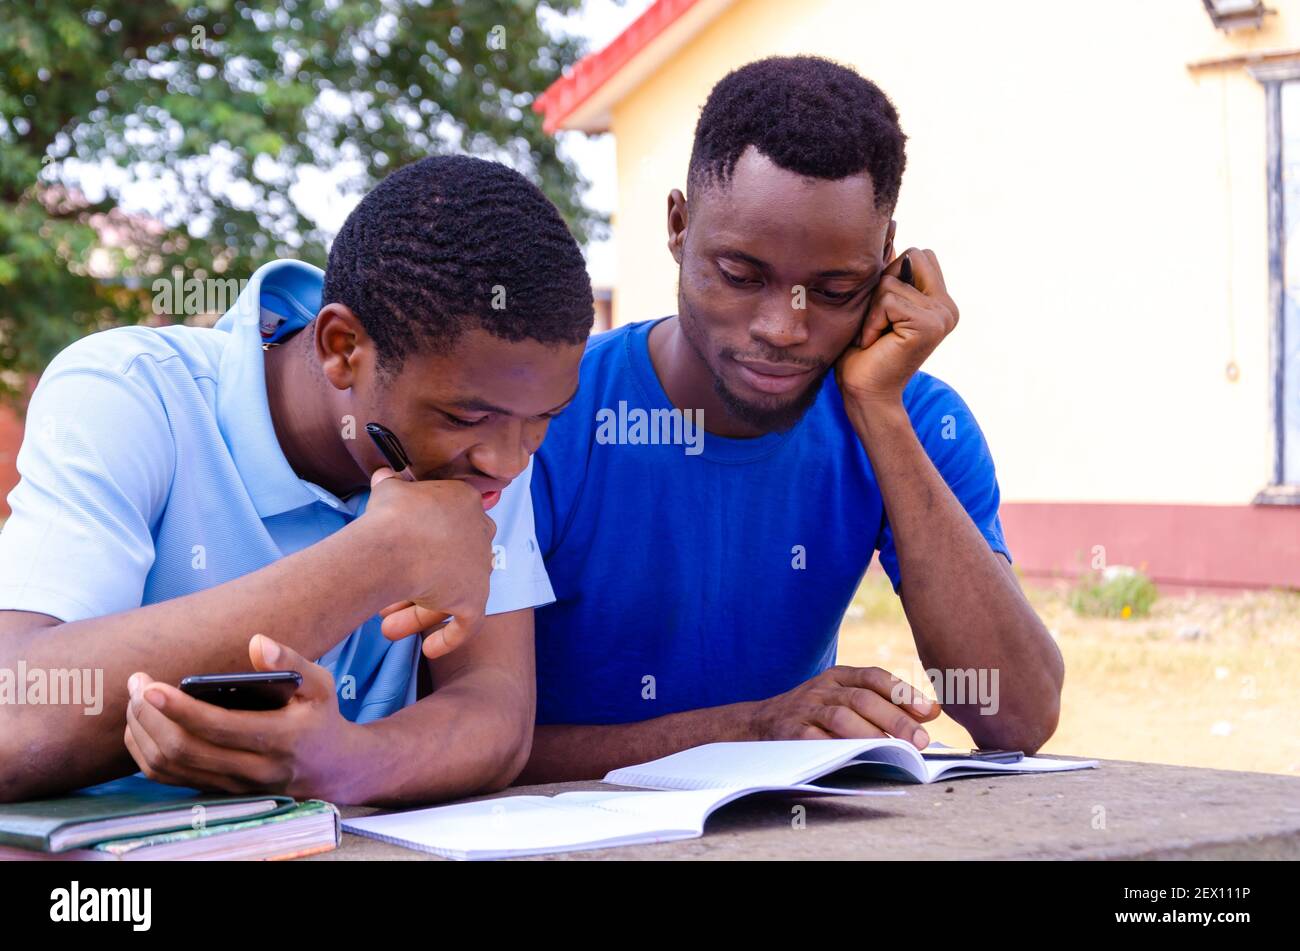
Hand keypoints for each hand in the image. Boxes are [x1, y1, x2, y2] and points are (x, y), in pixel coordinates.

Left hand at [123, 635, 364, 800]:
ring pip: (171, 767)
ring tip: (135, 700)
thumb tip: (257, 642)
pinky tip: (142, 725)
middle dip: (150, 716)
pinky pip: (169, 778)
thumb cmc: (320, 717)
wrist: (330, 768)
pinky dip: (145, 752)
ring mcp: (233, 785)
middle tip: (136, 684)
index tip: (150, 686)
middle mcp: (254, 769)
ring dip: (143, 733)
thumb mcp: (321, 685)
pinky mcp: (218, 791)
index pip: (219, 727)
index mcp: (281, 738)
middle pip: (185, 750)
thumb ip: (292, 662)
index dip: (179, 708)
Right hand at [364, 467, 496, 658]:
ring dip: (419, 612)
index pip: (453, 520)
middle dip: (423, 579)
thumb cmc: (389, 515)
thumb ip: (392, 483)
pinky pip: (467, 624)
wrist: (393, 544)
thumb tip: (384, 474)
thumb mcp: (389, 489)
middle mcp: (479, 533)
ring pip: (451, 593)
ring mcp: (480, 568)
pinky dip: (449, 637)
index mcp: (465, 500)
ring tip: (388, 627)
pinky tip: (430, 650)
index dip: (426, 539)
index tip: (404, 552)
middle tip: (393, 597)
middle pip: (453, 559)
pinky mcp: (476, 600)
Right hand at [751, 665, 941, 747]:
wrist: (760, 724)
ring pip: (841, 717)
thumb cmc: (815, 714)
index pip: (874, 677)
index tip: (928, 712)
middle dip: (895, 719)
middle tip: (920, 740)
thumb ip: (887, 703)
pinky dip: (838, 748)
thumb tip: (933, 711)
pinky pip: (817, 740)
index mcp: (839, 676)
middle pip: (862, 698)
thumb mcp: (846, 699)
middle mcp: (822, 688)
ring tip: (894, 750)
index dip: (902, 692)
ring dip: (871, 734)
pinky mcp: (790, 732)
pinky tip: (858, 757)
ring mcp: (805, 709)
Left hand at [836, 248, 958, 407]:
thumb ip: (888, 271)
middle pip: (911, 256)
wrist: (864, 393)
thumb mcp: (874, 303)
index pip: (919, 254)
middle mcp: (947, 307)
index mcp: (939, 301)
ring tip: (875, 335)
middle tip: (879, 322)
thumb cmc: (863, 352)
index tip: (883, 313)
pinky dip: (872, 319)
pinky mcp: (929, 324)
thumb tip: (890, 227)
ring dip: (873, 308)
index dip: (892, 274)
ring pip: (892, 280)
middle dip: (884, 285)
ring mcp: (942, 315)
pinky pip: (887, 298)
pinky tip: (874, 341)